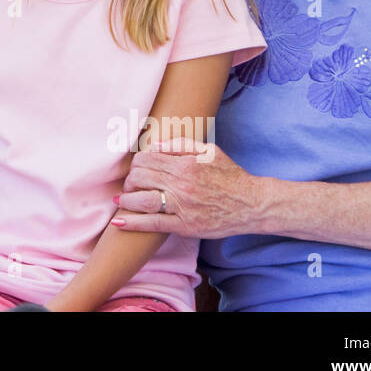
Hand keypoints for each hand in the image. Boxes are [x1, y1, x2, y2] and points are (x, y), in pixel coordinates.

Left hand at [114, 139, 263, 238]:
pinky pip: (153, 224)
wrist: (252, 204)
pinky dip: (133, 223)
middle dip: (130, 180)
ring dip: (126, 199)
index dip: (136, 163)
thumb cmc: (231, 176)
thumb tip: (155, 145)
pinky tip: (118, 222)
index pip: (146, 159)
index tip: (136, 167)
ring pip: (142, 200)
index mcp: (185, 164)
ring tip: (122, 199)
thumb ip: (182, 145)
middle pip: (140, 178)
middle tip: (130, 184)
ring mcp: (182, 206)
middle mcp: (181, 185)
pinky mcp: (184, 226)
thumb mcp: (210, 151)